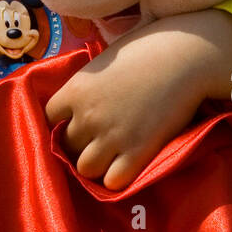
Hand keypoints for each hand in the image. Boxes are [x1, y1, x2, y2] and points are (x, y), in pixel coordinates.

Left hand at [44, 8, 231, 189]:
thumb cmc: (145, 50)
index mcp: (75, 90)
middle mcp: (87, 116)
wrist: (183, 57)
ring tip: (111, 155)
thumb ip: (86, 85)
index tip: (74, 122)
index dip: (60, 122)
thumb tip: (78, 100)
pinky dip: (116, 177)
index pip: (48, 118)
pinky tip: (126, 165)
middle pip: (66, 146)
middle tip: (97, 140)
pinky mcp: (137, 153)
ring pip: (85, 168)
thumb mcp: (103, 62)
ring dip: (95, 164)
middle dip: (79, 144)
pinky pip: (112, 181)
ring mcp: (111, 137)